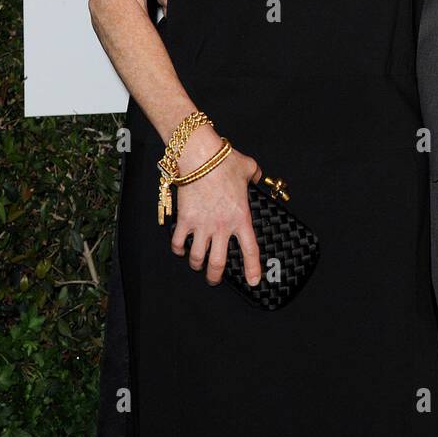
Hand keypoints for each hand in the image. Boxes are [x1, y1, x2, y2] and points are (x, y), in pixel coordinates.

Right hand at [170, 130, 262, 285]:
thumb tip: (259, 177)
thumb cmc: (224, 160)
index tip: (253, 281)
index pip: (250, 250)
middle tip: (214, 279)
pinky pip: (178, 242)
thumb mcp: (249, 168)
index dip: (252, 269)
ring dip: (196, 264)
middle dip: (215, 276)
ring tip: (197, 264)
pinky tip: (180, 249)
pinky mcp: (185, 219)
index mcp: (241, 217)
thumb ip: (256, 176)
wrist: (200, 155)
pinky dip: (178, 249)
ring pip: (197, 257)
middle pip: (218, 263)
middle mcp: (222, 226)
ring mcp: (202, 225)